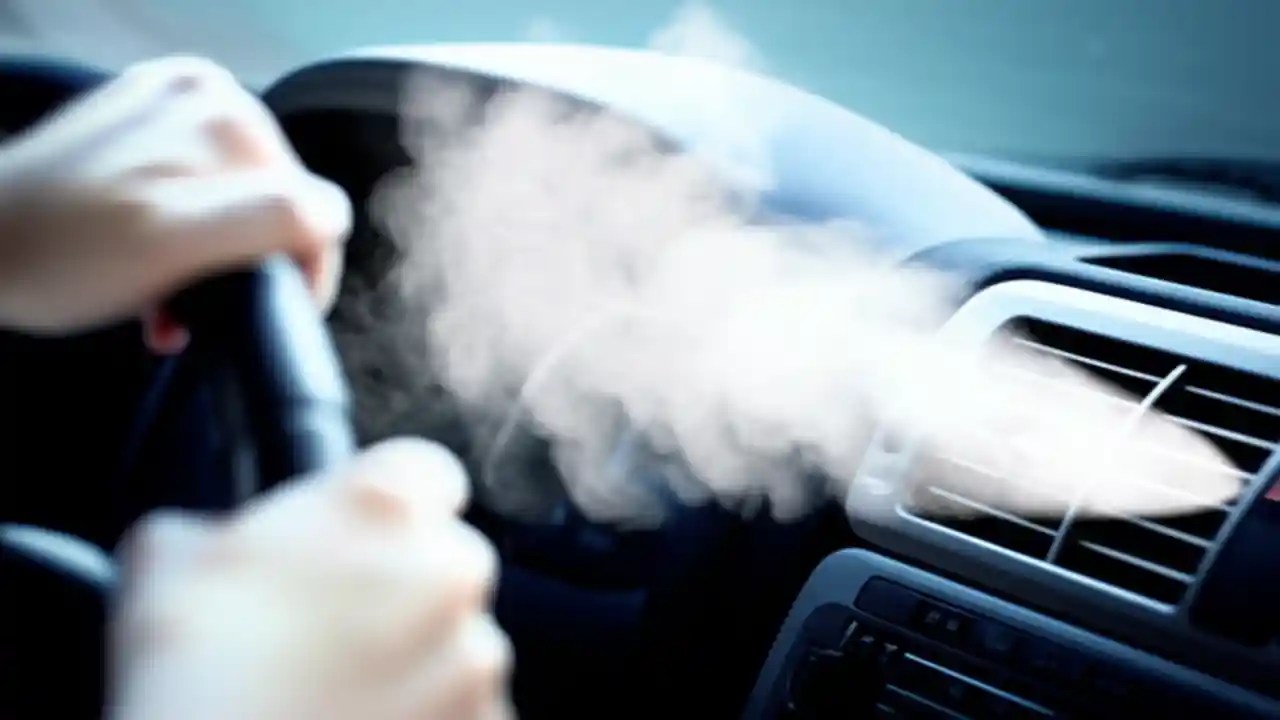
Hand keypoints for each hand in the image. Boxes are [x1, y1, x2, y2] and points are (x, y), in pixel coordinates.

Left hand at [0, 56, 349, 347]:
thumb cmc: (60, 257)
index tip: (250, 314)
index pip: (315, 208)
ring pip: (243, 206)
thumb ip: (270, 218)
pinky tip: (158, 273)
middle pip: (278, 207)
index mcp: (228, 116)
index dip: (296, 273)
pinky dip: (193, 242)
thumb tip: (334, 215)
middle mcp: (211, 98)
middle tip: (191, 311)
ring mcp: (177, 110)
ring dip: (219, 265)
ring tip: (168, 302)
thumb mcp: (174, 243)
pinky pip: (207, 193)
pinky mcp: (150, 131)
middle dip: (249, 269)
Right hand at [109, 438, 512, 719]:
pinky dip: (423, 715)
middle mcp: (450, 569)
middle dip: (400, 588)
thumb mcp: (168, 556)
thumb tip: (210, 540)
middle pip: (445, 560)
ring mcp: (476, 656)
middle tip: (329, 626)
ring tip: (332, 689)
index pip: (425, 472)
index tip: (357, 534)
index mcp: (387, 504)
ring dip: (413, 659)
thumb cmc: (196, 672)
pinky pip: (462, 710)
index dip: (389, 505)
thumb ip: (218, 525)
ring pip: (456, 643)